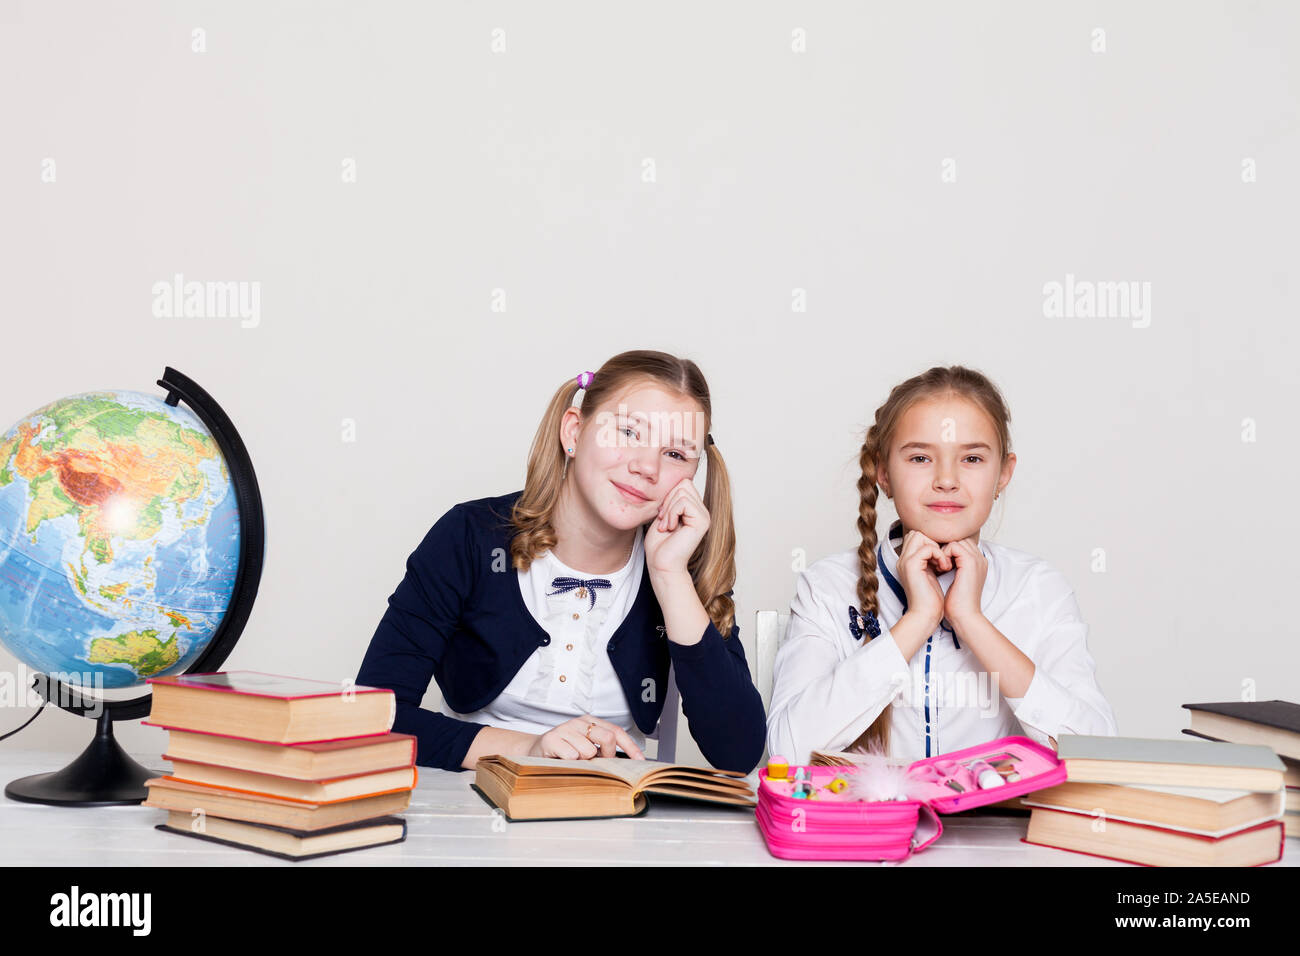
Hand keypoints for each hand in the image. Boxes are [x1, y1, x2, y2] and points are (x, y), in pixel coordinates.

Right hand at [528, 715, 645, 760]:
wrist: (533, 752)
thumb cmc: (563, 753)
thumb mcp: (586, 750)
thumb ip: (603, 753)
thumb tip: (626, 763)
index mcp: (591, 723)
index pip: (617, 732)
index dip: (631, 747)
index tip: (641, 762)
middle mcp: (579, 723)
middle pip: (608, 738)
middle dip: (608, 756)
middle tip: (598, 763)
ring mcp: (565, 729)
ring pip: (589, 750)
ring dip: (584, 762)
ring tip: (574, 761)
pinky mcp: (551, 739)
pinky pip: (571, 755)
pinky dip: (570, 763)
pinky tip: (562, 761)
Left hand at [644, 477, 708, 574]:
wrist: (661, 564)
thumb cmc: (659, 544)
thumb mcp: (663, 514)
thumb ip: (671, 499)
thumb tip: (675, 480)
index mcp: (694, 508)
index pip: (683, 483)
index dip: (668, 495)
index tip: (662, 515)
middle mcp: (702, 510)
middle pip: (684, 483)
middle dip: (668, 500)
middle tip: (664, 520)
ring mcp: (704, 516)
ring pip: (682, 491)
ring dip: (668, 509)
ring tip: (666, 526)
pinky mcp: (703, 521)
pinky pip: (684, 502)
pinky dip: (672, 513)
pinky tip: (671, 528)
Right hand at [895, 530, 948, 631]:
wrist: (926, 615)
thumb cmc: (932, 600)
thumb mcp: (932, 573)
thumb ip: (931, 559)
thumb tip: (944, 546)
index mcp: (907, 561)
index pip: (917, 537)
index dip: (932, 543)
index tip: (943, 559)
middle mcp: (903, 559)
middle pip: (916, 533)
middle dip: (934, 542)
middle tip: (943, 559)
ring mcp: (905, 561)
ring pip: (920, 535)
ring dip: (937, 547)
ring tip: (944, 564)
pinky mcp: (911, 565)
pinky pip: (927, 547)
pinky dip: (940, 555)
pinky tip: (944, 568)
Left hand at [941, 536, 987, 629]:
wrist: (964, 616)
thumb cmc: (956, 603)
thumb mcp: (954, 579)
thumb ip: (952, 565)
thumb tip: (937, 555)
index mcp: (977, 562)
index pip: (961, 542)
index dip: (947, 547)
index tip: (936, 559)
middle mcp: (979, 558)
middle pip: (960, 538)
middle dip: (944, 545)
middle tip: (934, 559)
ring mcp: (977, 559)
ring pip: (956, 539)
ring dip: (943, 549)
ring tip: (937, 563)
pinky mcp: (970, 562)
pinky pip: (954, 545)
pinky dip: (943, 553)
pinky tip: (940, 566)